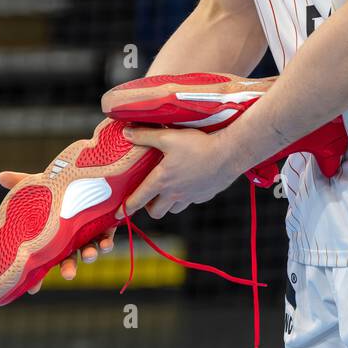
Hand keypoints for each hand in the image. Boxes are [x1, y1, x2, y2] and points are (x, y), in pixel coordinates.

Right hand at [0, 171, 115, 293]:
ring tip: (88, 256)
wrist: (90, 177)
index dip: (39, 276)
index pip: (44, 259)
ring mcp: (89, 234)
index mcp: (54, 235)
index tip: (33, 290)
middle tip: (68, 275)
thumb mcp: (42, 184)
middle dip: (68, 269)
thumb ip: (22, 181)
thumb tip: (0, 175)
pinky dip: (107, 242)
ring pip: (89, 251)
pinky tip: (105, 243)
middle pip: (68, 259)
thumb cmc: (61, 185)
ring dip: (89, 255)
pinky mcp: (107, 225)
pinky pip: (107, 238)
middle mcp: (71, 238)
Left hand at [119, 126, 238, 219]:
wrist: (229, 154)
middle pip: (155, 212)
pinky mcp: (204, 196)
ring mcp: (190, 197)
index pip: (138, 199)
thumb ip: (145, 136)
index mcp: (162, 181)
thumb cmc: (199, 145)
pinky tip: (188, 183)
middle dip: (148, 207)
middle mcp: (174, 193)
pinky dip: (185, 197)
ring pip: (173, 209)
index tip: (118, 214)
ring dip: (167, 204)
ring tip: (167, 191)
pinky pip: (190, 201)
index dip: (126, 207)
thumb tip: (126, 133)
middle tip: (147, 196)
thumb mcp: (169, 136)